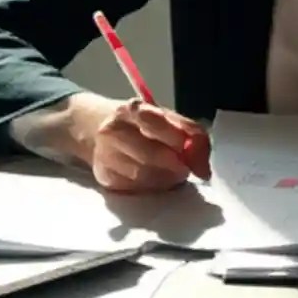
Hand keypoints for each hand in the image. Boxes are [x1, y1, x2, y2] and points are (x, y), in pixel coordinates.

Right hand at [16, 93, 210, 191]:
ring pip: (144, 175)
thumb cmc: (140, 125)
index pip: (162, 126)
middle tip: (185, 170)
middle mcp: (114, 130)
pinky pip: (135, 188)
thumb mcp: (164, 117)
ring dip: (165, 179)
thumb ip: (190, 134)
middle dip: (175, 166)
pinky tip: (152, 178)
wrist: (93, 127)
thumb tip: (204, 168)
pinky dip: (150, 187)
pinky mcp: (103, 176)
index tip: (199, 162)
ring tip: (170, 173)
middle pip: (152, 155)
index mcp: (133, 109)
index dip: (185, 146)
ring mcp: (105, 154)